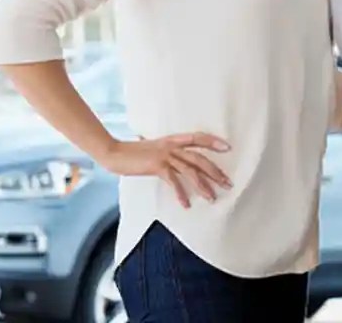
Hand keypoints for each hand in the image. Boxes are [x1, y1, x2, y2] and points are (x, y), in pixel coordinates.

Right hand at [98, 133, 231, 208]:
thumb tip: (178, 159)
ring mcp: (165, 155)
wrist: (114, 152)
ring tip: (212, 198)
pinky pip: (173, 181)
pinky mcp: (157, 166)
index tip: (228, 148)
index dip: (213, 141)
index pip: (198, 138)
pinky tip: (186, 204)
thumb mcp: (154, 148)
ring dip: (203, 186)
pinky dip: (181, 193)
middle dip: (215, 172)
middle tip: (227, 183)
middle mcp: (172, 146)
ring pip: (190, 170)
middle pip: (200, 158)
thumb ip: (167, 151)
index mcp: (173, 139)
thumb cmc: (133, 152)